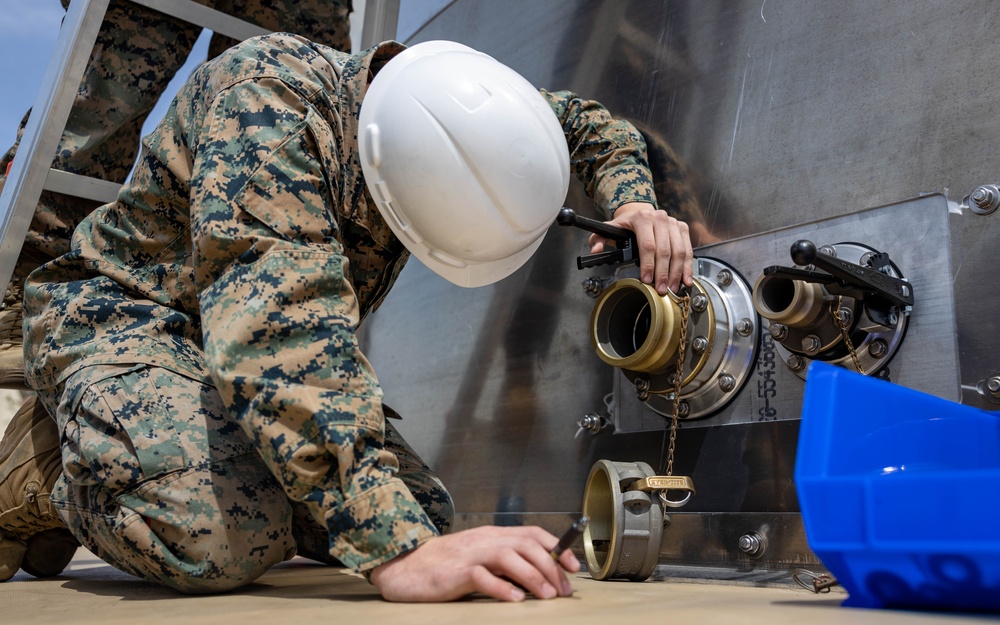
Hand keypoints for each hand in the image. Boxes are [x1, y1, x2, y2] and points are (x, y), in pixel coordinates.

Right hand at [369, 525, 580, 601]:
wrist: (407, 567)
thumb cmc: (445, 565)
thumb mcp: (479, 556)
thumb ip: (505, 561)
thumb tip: (538, 576)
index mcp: (493, 535)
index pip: (532, 533)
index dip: (556, 548)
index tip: (572, 567)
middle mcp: (485, 540)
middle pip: (526, 544)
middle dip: (550, 566)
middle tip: (562, 589)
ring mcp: (470, 554)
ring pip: (508, 556)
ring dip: (532, 576)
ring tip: (546, 595)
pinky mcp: (455, 572)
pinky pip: (481, 576)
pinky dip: (501, 587)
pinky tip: (514, 599)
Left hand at [589, 202, 692, 294]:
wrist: (641, 213)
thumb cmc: (626, 225)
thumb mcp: (609, 229)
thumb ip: (598, 239)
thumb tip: (595, 250)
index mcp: (642, 218)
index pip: (647, 245)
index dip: (648, 264)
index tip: (646, 279)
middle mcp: (659, 218)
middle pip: (665, 250)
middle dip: (663, 273)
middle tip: (661, 289)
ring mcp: (673, 222)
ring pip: (679, 250)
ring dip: (677, 272)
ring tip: (672, 287)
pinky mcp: (682, 228)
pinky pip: (687, 249)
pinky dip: (688, 266)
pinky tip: (686, 279)